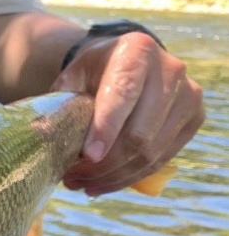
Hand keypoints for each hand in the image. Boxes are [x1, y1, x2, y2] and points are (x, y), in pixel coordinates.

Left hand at [53, 32, 204, 196]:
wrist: (125, 63)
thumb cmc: (93, 73)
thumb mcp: (70, 80)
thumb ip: (59, 104)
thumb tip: (40, 134)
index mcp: (137, 51)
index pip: (122, 96)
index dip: (105, 130)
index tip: (87, 157)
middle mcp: (170, 70)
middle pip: (139, 134)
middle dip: (102, 164)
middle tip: (71, 178)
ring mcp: (187, 95)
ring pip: (150, 153)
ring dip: (112, 176)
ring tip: (81, 184)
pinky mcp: (194, 118)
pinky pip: (161, 159)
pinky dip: (129, 177)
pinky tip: (101, 184)